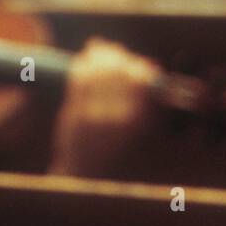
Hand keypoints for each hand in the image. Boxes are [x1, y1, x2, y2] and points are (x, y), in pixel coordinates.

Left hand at [49, 39, 161, 177]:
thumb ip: (144, 100)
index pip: (140, 80)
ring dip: (99, 56)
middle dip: (118, 56)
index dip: (140, 67)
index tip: (139, 63)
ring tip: (98, 49)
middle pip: (119, 72)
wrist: (84, 176)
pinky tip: (83, 60)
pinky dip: (81, 65)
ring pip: (97, 72)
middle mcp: (117, 118)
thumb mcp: (138, 128)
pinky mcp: (74, 115)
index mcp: (138, 122)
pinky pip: (78, 80)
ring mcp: (93, 116)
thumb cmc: (116, 152)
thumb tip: (151, 65)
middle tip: (115, 50)